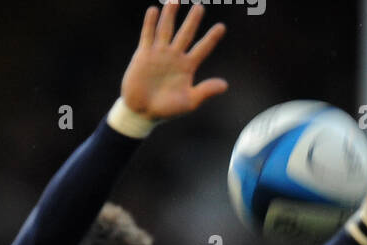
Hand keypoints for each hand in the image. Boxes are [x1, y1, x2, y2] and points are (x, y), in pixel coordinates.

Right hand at [120, 2, 227, 121]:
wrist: (141, 112)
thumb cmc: (166, 110)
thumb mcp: (189, 102)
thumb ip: (205, 91)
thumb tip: (225, 85)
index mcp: (187, 67)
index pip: (202, 48)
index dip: (211, 38)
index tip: (221, 28)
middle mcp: (174, 57)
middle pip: (186, 34)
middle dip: (192, 20)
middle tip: (200, 7)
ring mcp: (158, 54)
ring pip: (166, 30)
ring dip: (170, 15)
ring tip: (174, 0)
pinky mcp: (143, 55)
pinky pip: (148, 35)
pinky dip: (150, 23)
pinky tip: (154, 11)